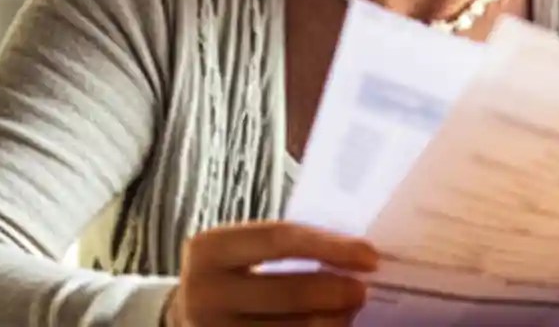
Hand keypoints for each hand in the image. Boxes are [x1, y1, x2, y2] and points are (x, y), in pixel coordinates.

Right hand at [164, 221, 377, 326]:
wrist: (188, 314)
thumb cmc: (231, 272)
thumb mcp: (242, 249)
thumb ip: (286, 246)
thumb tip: (355, 253)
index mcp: (209, 249)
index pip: (280, 239)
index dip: (329, 247)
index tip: (369, 256)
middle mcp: (204, 293)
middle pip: (285, 291)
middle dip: (334, 292)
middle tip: (363, 290)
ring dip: (329, 322)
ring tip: (350, 313)